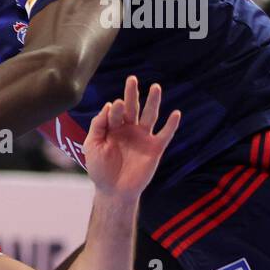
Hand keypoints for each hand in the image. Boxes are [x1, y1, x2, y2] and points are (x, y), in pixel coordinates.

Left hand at [83, 76, 180, 201]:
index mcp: (113, 128)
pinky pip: (165, 134)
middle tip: (132, 79)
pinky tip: (176, 113)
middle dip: (132, 94)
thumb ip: (98, 125)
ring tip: (156, 87)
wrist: (113, 190)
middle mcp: (129, 129)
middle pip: (132, 108)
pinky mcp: (155, 148)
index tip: (113, 106)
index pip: (114, 112)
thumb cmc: (100, 169)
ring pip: (150, 116)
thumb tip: (109, 105)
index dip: (114, 108)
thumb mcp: (92, 144)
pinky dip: (171, 125)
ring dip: (153, 102)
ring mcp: (142, 137)